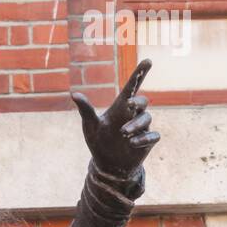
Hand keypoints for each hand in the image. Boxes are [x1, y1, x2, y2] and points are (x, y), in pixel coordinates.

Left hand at [71, 59, 159, 177]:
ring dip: (136, 124)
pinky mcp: (147, 142)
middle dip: (138, 102)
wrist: (107, 165)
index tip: (148, 61)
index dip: (140, 73)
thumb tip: (73, 93)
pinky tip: (132, 143)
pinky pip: (153, 136)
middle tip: (129, 105)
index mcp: (121, 106)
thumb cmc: (99, 141)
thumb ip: (86, 109)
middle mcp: (133, 115)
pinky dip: (144, 138)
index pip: (133, 86)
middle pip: (142, 101)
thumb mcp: (90, 125)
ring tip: (124, 133)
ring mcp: (142, 128)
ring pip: (147, 119)